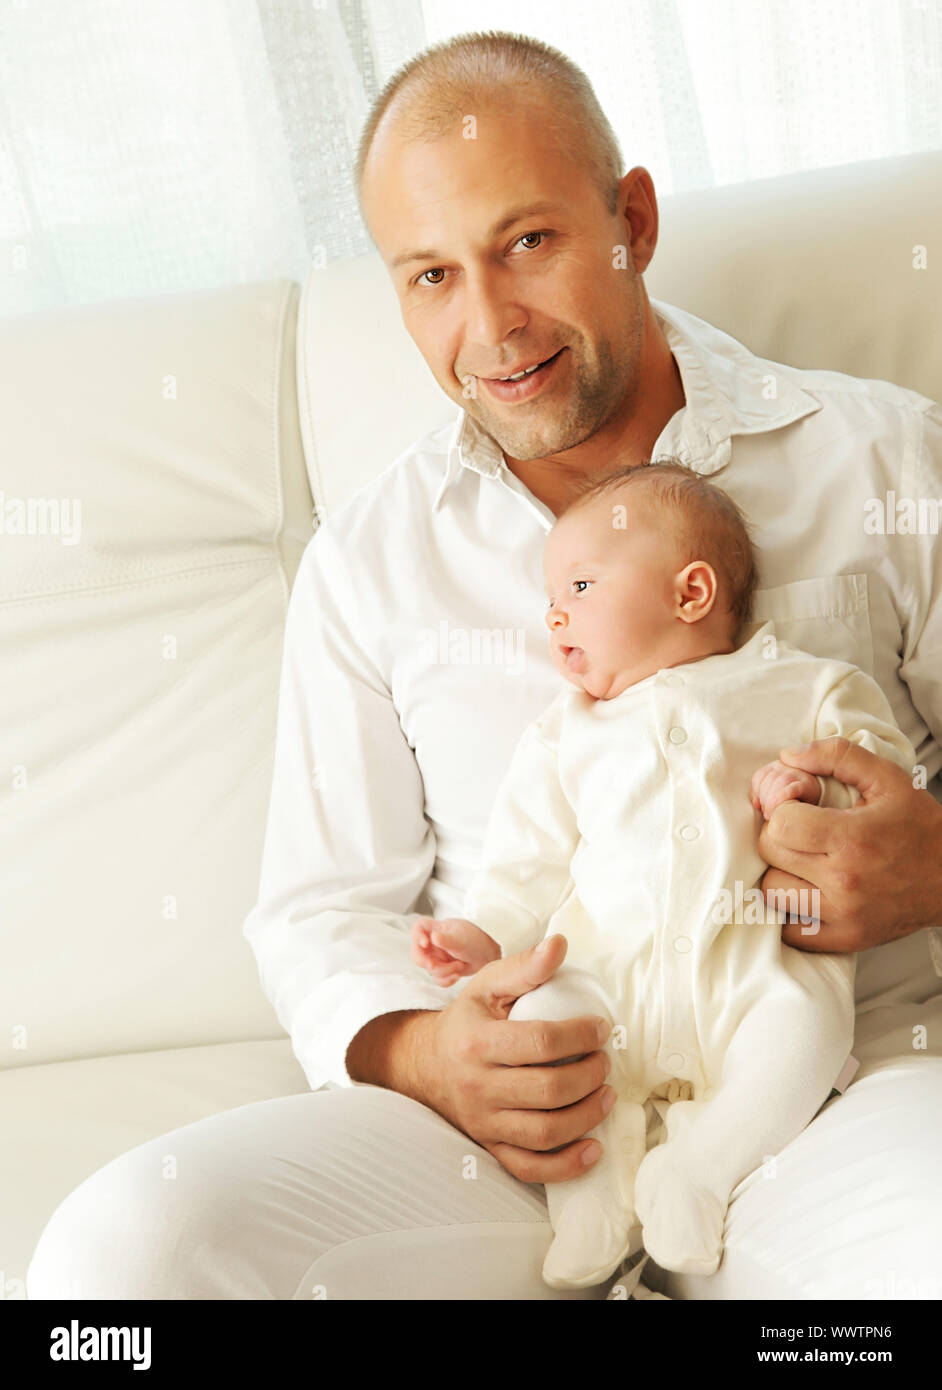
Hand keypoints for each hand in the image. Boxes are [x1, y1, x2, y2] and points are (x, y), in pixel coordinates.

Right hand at [411, 916, 499, 984]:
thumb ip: (447, 939)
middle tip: (434, 965)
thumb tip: (434, 937)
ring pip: (428, 968)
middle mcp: (434, 943)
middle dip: (426, 962)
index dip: (417, 936)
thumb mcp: (461, 939)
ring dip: (443, 971)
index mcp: (437, 929)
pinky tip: (456, 976)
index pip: (419, 928)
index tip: (425, 944)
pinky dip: (446, 980)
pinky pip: (437, 979)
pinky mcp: (442, 969)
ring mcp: (437, 957)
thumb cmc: (476, 941)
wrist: (488, 957)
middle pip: (418, 952)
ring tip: (458, 966)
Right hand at [419, 933, 615, 1183]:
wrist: (424, 1064)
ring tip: (606, 1095)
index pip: (541, 1042)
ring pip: (544, 1133)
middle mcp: (479, 1086)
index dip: (581, 1036)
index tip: (601, 1028)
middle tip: (605, 1062)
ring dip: (587, 1116)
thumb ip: (525, 967)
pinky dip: (566, 1165)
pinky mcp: (490, 1146)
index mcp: (479, 1042)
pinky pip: (530, 1168)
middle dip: (590, 1075)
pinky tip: (593, 1148)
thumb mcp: (487, 986)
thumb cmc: (466, 1021)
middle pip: (548, 1090)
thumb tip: (560, 944)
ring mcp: (484, 1122)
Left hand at [757, 736, 941, 950]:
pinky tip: (806, 892)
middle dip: (779, 835)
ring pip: (773, 893)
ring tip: (802, 861)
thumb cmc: (922, 828)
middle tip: (800, 831)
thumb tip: (788, 755)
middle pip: (771, 854)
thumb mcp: (889, 779)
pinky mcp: (846, 939)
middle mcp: (844, 881)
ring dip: (780, 872)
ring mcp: (843, 915)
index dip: (783, 808)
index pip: (781, 823)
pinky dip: (789, 912)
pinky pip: (791, 932)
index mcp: (853, 838)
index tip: (799, 807)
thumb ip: (838, 756)